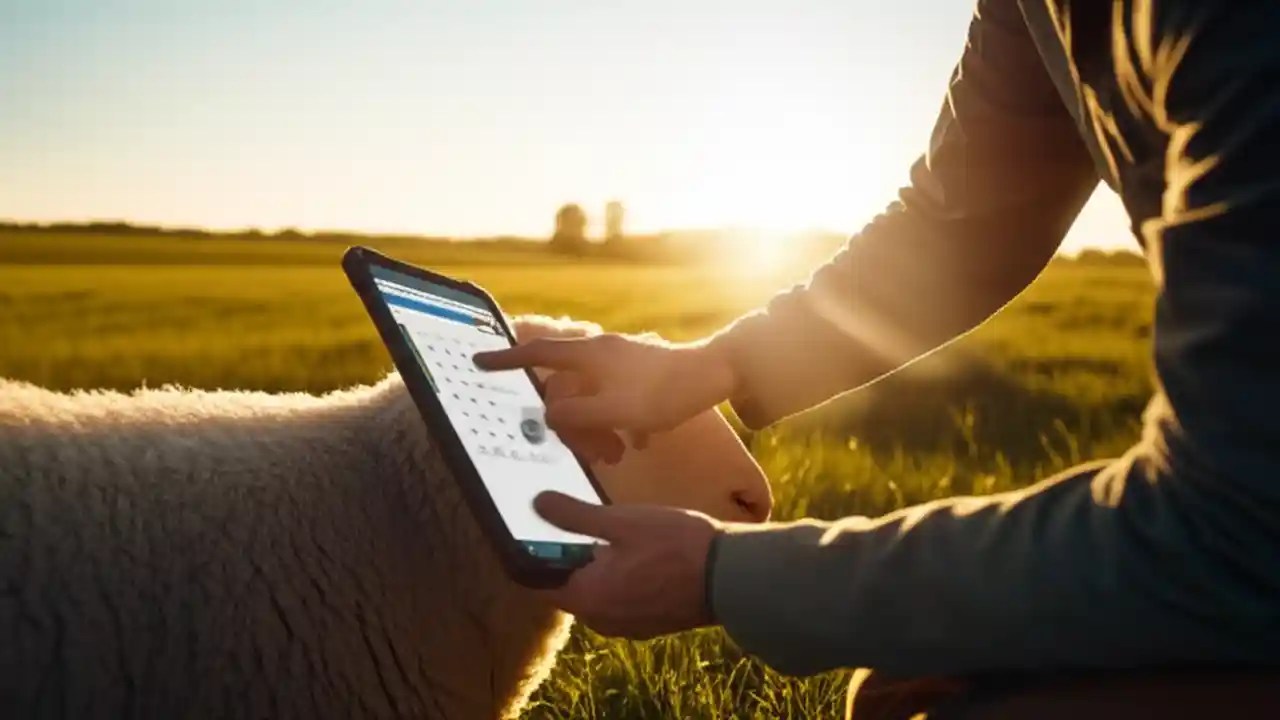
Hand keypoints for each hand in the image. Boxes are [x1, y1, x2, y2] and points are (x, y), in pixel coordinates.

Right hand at [473, 331, 736, 461]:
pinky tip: (638, 441)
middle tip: (596, 454)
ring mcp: (622, 363)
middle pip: (567, 390)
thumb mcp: (613, 411)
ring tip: (619, 454)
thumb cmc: (666, 393)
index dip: (506, 360)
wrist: (718, 375)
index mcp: (590, 355)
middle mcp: (602, 354)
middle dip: (574, 426)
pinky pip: (615, 402)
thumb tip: (547, 416)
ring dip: (599, 431)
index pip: (538, 355)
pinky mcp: (641, 376)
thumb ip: (574, 415)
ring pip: (592, 400)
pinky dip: (618, 424)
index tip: (479, 362)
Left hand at [532, 491, 720, 639]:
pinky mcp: (651, 625)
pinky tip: (640, 557)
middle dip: (574, 562)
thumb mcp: (620, 521)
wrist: (730, 575)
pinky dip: (623, 582)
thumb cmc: (673, 544)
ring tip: (614, 538)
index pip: (541, 584)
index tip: (542, 533)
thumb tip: (536, 503)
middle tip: (583, 527)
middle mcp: (602, 621)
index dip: (539, 558)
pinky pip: (623, 602)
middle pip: (572, 590)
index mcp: (587, 599)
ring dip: (600, 572)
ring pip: (600, 596)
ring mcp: (629, 627)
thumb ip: (574, 515)